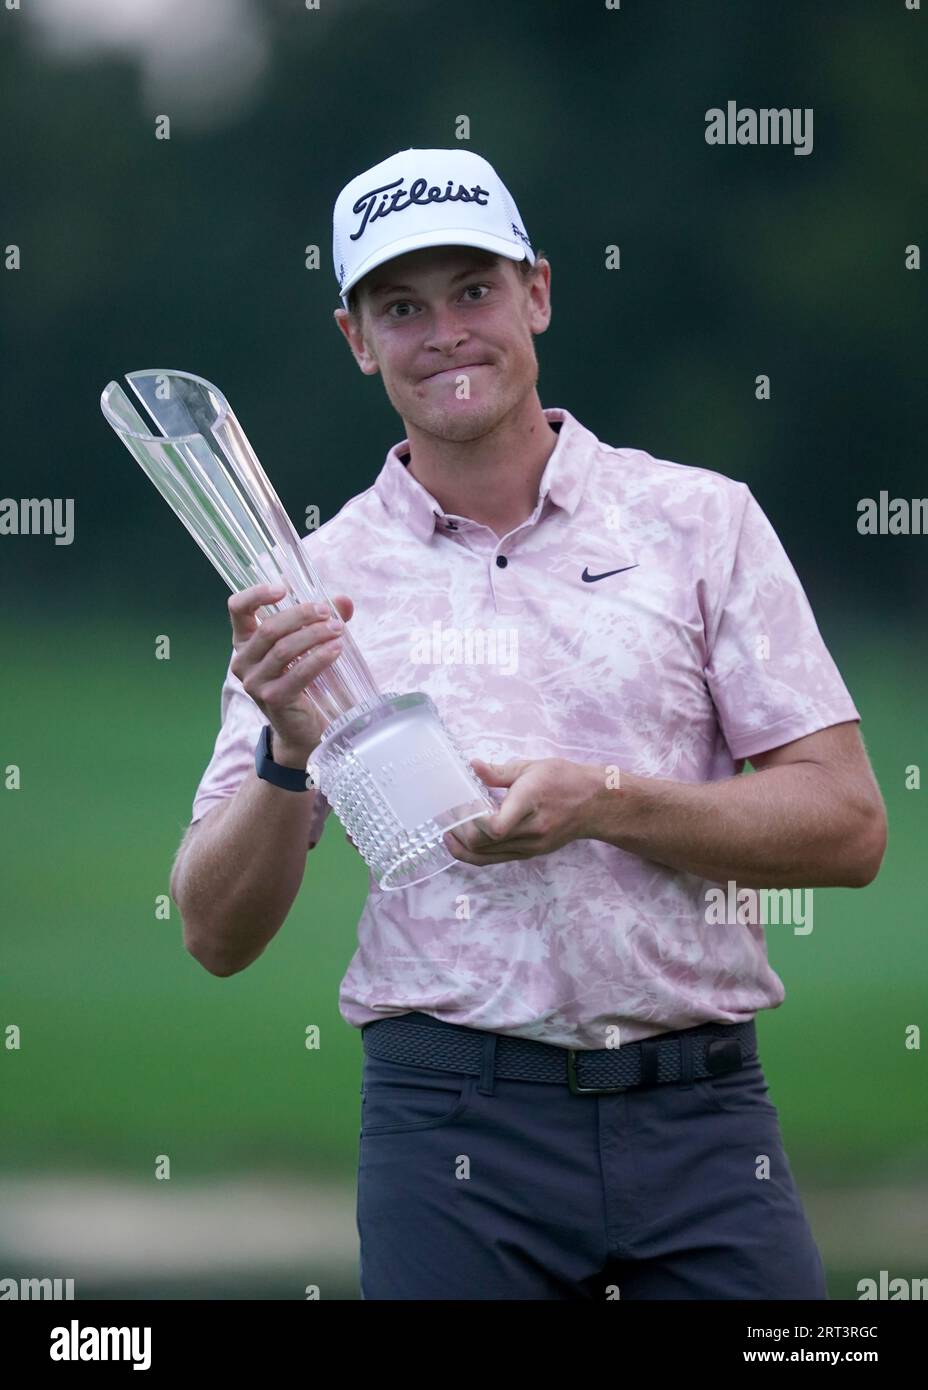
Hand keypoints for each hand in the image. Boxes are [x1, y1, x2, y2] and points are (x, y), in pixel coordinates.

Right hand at [228, 583, 353, 765]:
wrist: (302, 728)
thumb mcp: (307, 645)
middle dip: (302, 615)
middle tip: (329, 613)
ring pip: (283, 649)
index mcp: (245, 642)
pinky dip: (319, 658)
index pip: (237, 609)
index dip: (256, 594)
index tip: (283, 588)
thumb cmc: (302, 680)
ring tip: (338, 630)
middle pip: (269, 628)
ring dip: (314, 635)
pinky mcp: (272, 699)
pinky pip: (298, 673)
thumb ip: (322, 620)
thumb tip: (343, 601)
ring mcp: (255, 682)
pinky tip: (336, 649)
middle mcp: (242, 661)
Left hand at [442, 757, 596, 864]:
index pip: (496, 827)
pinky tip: (464, 840)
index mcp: (530, 803)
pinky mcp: (529, 854)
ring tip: (448, 831)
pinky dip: (476, 853)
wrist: (595, 804)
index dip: (473, 823)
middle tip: (445, 817)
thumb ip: (499, 771)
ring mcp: (530, 847)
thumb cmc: (564, 780)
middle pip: (484, 844)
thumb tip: (473, 766)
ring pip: (486, 856)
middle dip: (458, 832)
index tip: (461, 808)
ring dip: (462, 846)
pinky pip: (495, 859)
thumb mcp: (532, 767)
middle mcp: (530, 831)